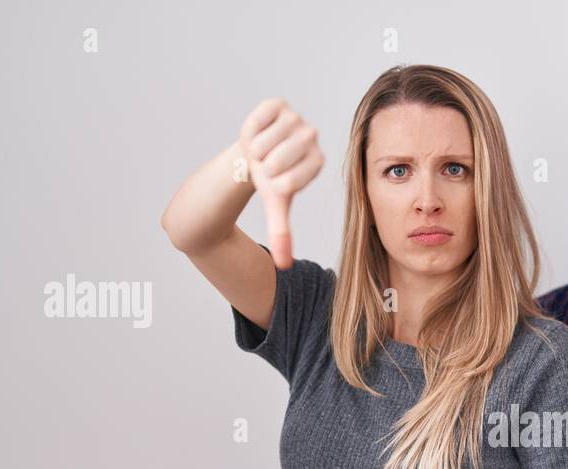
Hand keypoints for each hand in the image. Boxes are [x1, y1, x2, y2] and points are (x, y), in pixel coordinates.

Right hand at [238, 98, 324, 269]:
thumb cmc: (270, 180)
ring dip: (254, 152)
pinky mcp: (278, 104)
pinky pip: (256, 122)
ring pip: (263, 144)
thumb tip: (283, 265)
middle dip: (262, 169)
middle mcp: (313, 137)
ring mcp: (296, 118)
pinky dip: (249, 132)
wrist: (255, 153)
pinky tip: (258, 134)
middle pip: (276, 162)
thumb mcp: (276, 205)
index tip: (274, 180)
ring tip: (260, 151)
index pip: (288, 183)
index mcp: (318, 162)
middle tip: (266, 165)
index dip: (272, 184)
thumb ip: (282, 232)